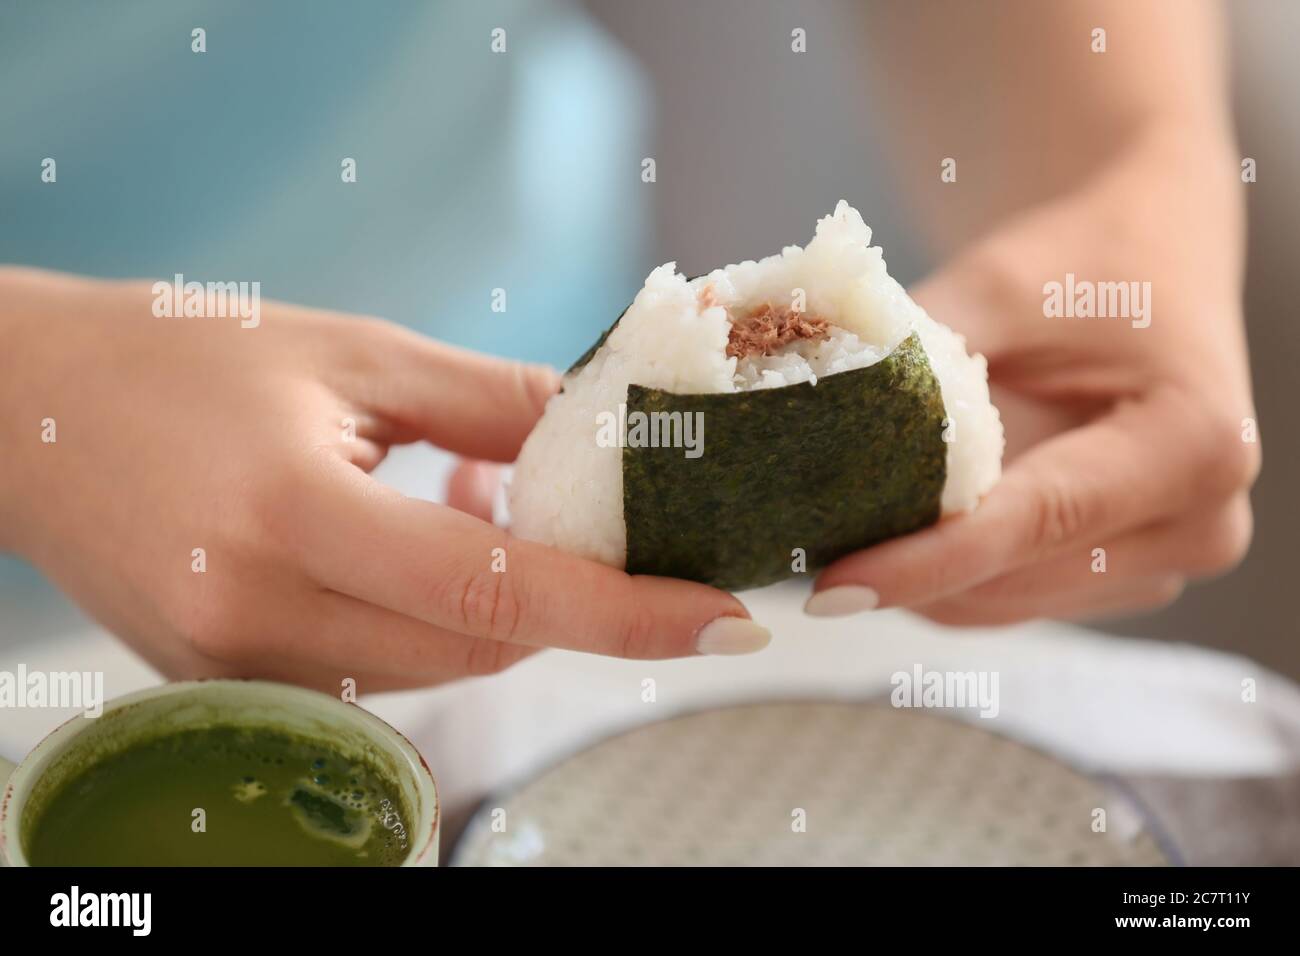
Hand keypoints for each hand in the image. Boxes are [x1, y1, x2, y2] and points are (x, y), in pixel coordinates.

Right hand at [0, 268, 767, 691]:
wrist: (20, 411)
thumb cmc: (179, 355)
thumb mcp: (353, 354)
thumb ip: (492, 403)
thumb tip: (611, 434)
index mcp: (289, 515)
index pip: (493, 591)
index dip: (623, 613)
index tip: (723, 618)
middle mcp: (257, 614)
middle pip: (479, 646)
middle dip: (569, 599)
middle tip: (610, 524)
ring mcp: (235, 667)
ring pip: (435, 668)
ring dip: (496, 604)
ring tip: (481, 499)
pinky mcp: (226, 683)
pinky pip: (375, 671)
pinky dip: (430, 620)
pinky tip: (421, 539)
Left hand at [808, 123, 1260, 624]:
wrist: (1152, 266)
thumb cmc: (1085, 262)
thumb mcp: (1001, 287)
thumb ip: (919, 352)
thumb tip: (810, 397)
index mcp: (1191, 442)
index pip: (1034, 521)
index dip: (924, 562)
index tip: (830, 588)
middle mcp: (1199, 522)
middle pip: (1015, 578)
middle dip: (903, 571)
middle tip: (803, 549)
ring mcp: (1167, 560)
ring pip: (1004, 604)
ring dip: (917, 581)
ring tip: (838, 534)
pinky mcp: (1124, 576)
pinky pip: (1011, 600)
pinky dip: (944, 578)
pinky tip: (893, 532)